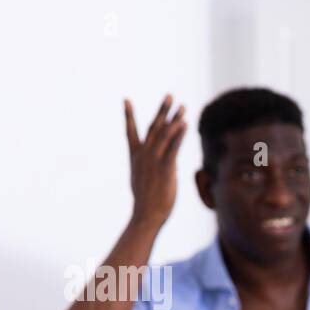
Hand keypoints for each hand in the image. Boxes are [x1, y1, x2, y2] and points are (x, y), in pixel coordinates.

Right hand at [125, 95, 185, 228]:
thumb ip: (146, 169)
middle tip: (170, 95)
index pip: (130, 132)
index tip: (125, 99)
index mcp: (135, 157)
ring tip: (182, 106)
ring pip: (164, 134)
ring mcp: (154, 160)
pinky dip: (179, 134)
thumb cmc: (146, 202)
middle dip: (162, 111)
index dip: (128, 115)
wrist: (146, 214)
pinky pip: (173, 147)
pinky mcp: (165, 167)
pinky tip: (185, 124)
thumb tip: (150, 169)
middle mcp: (143, 155)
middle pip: (153, 127)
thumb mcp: (143, 181)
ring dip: (174, 119)